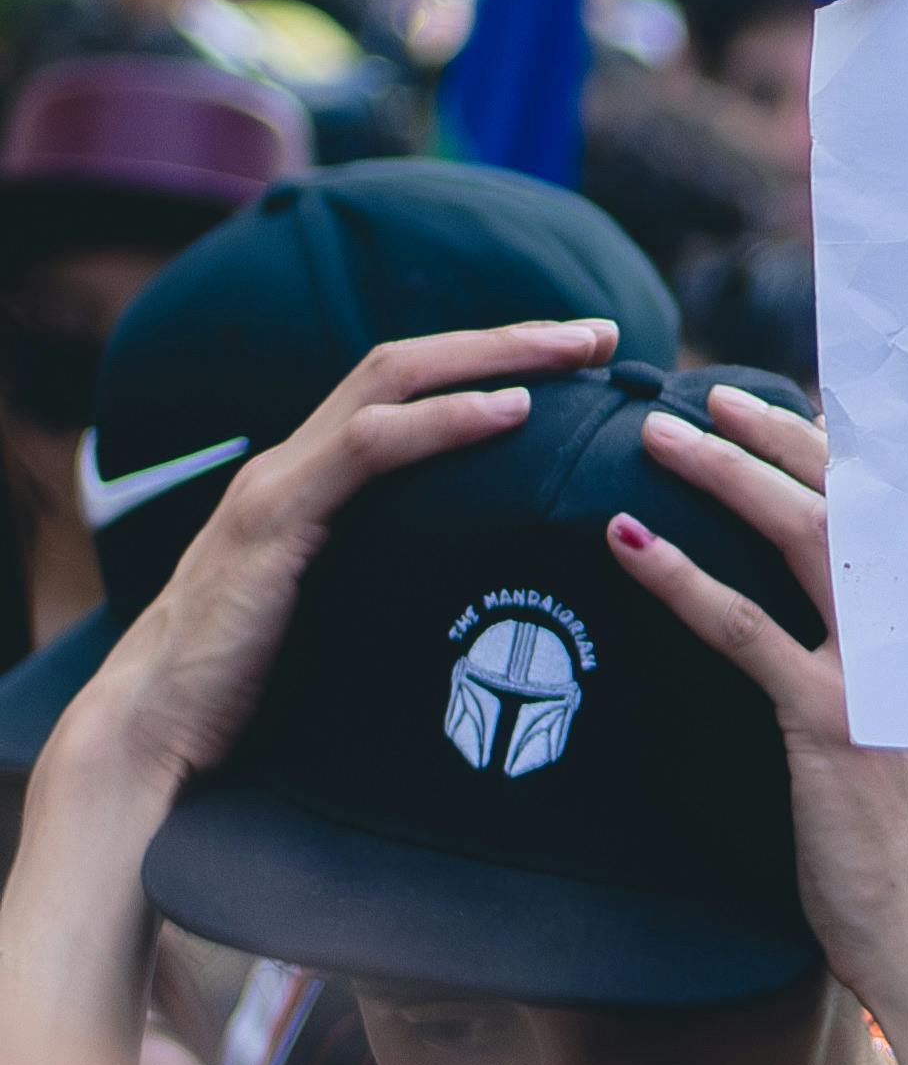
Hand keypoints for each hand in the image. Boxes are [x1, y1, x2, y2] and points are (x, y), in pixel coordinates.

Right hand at [65, 320, 617, 813]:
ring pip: (390, 381)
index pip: (405, 391)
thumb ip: (392, 580)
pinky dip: (442, 421)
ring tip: (574, 353)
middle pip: (407, 363)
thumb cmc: (247, 690)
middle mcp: (291, 464)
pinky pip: (367, 448)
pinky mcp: (272, 522)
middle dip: (509, 340)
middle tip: (602, 335)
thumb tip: (485, 588)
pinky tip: (508, 411)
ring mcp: (278, 485)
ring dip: (490, 358)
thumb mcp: (340, 615)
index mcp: (310, 482)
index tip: (578, 360)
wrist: (148, 729)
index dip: (489, 363)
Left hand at [609, 386, 907, 1034]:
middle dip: (777, 437)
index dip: (841, 453)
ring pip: (799, 536)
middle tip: (709, 399)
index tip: (786, 412)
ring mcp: (882, 671)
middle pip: (851, 498)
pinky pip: (743, 630)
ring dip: (725, 477)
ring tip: (661, 441)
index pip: (899, 511)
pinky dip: (681, 579)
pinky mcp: (829, 721)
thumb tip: (864, 655)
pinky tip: (627, 544)